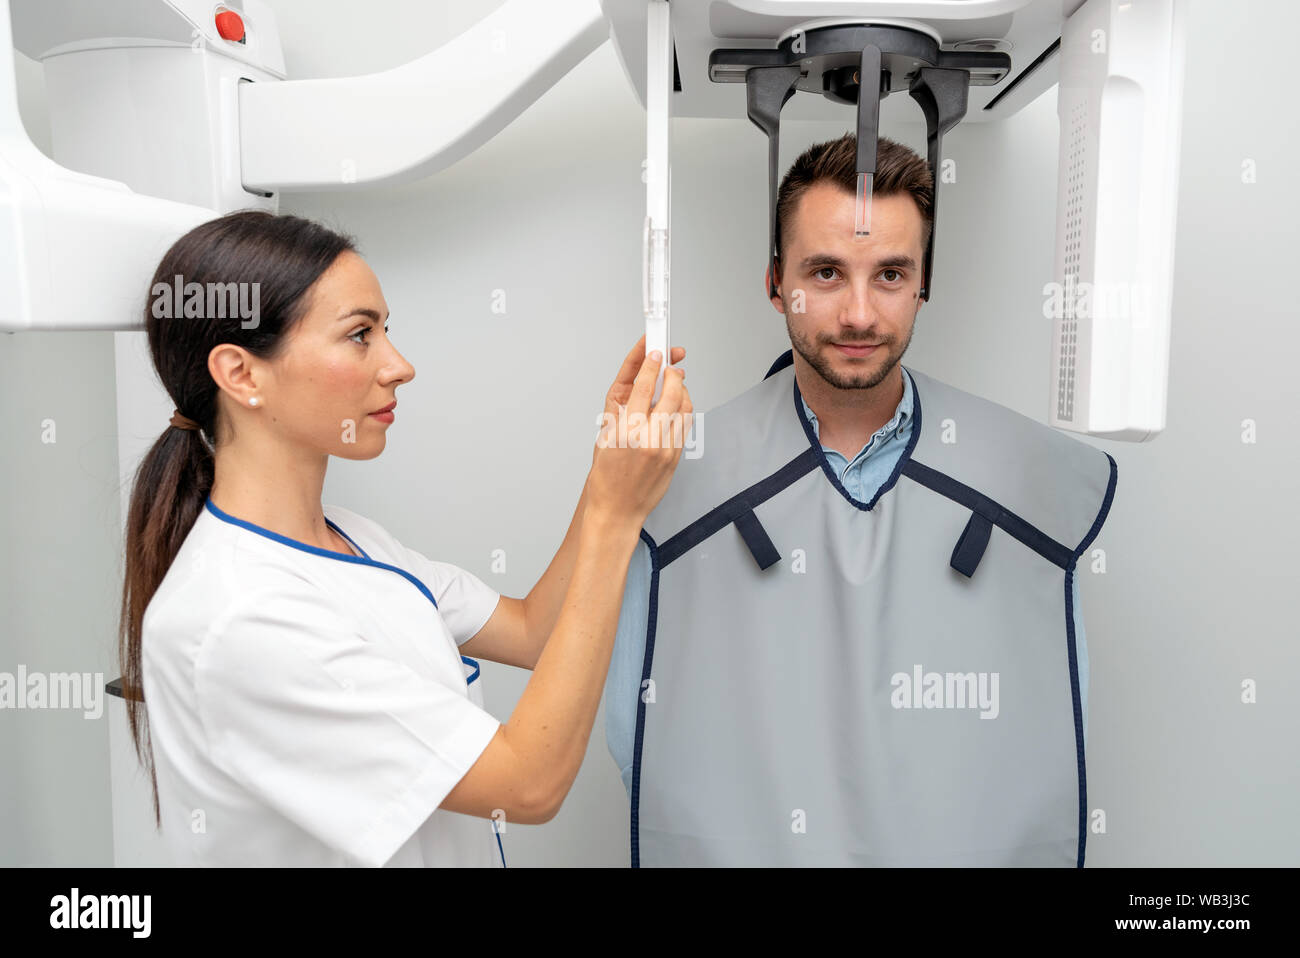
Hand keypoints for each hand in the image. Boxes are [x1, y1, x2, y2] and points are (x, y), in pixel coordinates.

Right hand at [587, 335, 692, 526]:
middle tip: (671, 364)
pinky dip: (683, 410)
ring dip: (681, 390)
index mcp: (626, 432)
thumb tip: (639, 389)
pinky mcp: (676, 458)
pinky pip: (685, 426)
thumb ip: (622, 413)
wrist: (616, 510)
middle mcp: (648, 439)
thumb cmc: (606, 478)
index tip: (654, 352)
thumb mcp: (605, 439)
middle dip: (672, 374)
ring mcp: (666, 449)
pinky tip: (677, 406)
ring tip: (675, 383)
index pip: (642, 388)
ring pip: (683, 408)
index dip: (650, 365)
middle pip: (669, 393)